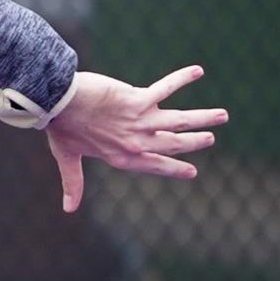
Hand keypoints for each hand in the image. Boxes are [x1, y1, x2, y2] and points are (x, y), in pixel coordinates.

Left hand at [46, 65, 227, 212]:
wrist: (57, 102)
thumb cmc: (61, 127)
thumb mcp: (67, 158)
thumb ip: (73, 182)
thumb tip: (69, 209)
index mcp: (122, 157)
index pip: (155, 166)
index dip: (174, 169)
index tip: (191, 172)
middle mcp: (136, 142)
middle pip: (174, 143)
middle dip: (194, 142)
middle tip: (210, 138)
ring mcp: (140, 122)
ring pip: (180, 121)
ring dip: (203, 118)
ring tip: (222, 115)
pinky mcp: (138, 100)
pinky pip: (166, 88)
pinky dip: (182, 78)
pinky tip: (197, 70)